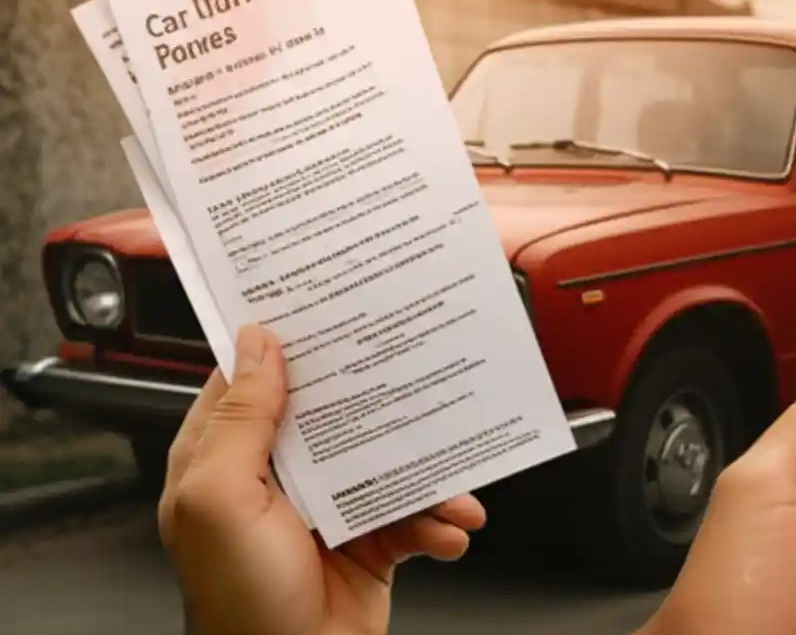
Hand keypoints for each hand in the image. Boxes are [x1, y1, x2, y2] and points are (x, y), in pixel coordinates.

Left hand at [158, 324, 485, 634]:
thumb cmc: (239, 604)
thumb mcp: (222, 501)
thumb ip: (241, 420)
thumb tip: (257, 344)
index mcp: (226, 459)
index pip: (253, 379)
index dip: (288, 343)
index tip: (331, 310)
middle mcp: (276, 479)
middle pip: (335, 411)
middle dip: (382, 400)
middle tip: (414, 373)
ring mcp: (326, 510)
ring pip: (387, 461)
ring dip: (429, 475)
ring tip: (455, 489)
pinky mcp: (369, 542)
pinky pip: (414, 514)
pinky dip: (439, 521)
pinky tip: (450, 529)